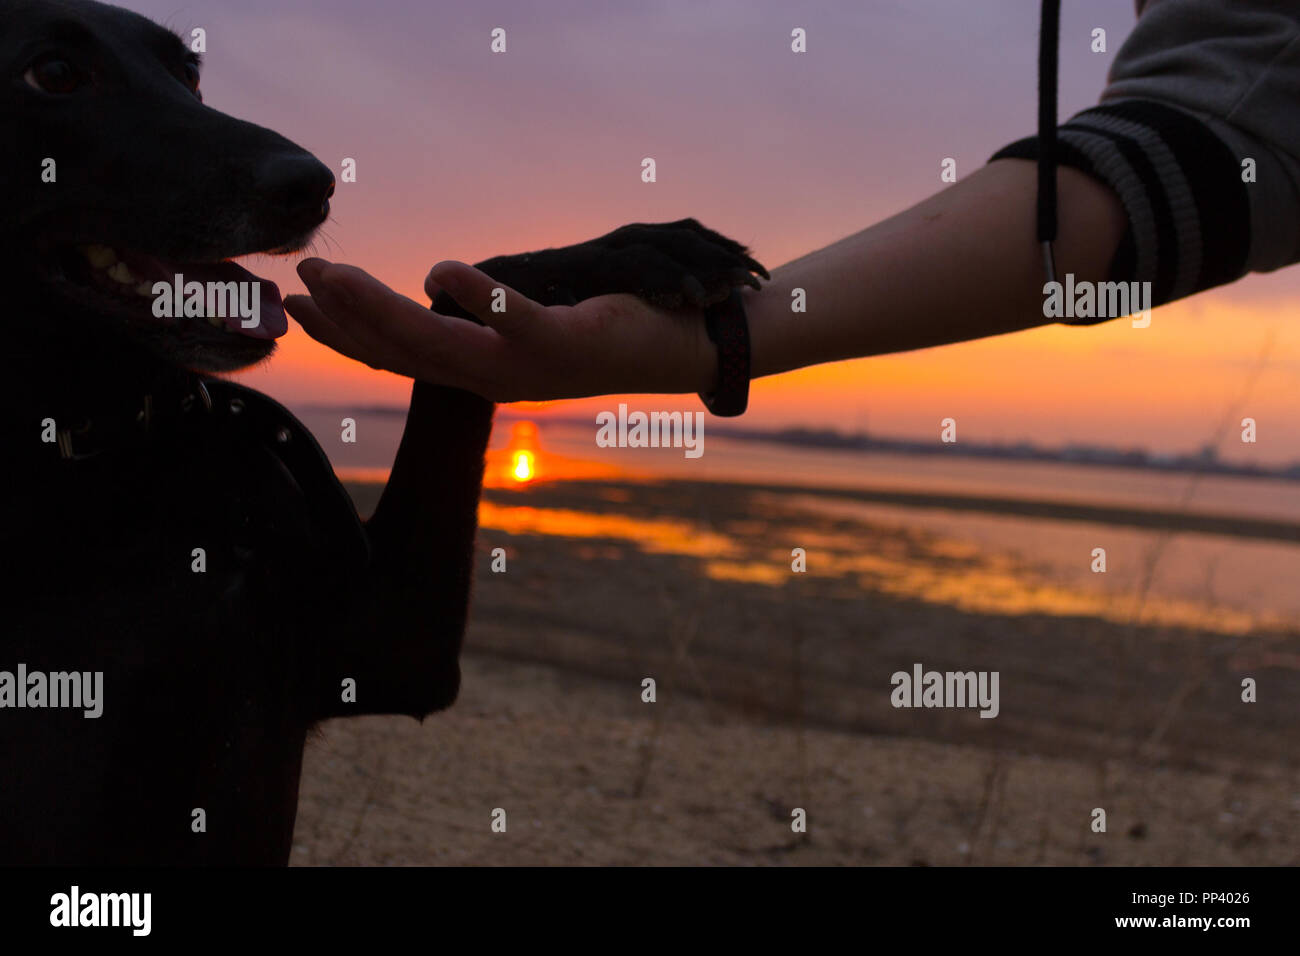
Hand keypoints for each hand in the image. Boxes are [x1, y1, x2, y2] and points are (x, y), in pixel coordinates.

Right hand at [284, 258, 719, 401]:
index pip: (397, 359)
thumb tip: (435, 288)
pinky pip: (512, 323)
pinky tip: (441, 271)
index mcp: (481, 373)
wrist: (679, 344)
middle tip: (300, 278)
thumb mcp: (526, 322)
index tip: (298, 304)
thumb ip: (480, 315)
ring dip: (381, 310)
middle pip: (403, 355)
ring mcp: (528, 368)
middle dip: (345, 318)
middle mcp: (495, 380)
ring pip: (439, 345)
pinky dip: (477, 298)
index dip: (344, 335)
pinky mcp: (565, 344)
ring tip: (334, 273)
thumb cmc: (600, 325)